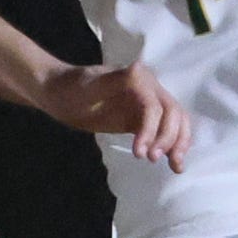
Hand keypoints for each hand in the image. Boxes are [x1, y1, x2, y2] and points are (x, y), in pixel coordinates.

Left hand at [40, 61, 190, 172]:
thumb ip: (113, 80)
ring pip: (175, 122)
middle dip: (168, 138)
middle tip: (151, 159)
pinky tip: (174, 163)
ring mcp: (148, 104)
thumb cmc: (71, 88)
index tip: (139, 153)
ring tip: (175, 166)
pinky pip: (165, 131)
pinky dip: (173, 146)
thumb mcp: (89, 85)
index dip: (151, 129)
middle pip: (172, 113)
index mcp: (139, 77)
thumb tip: (138, 72)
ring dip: (178, 143)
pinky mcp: (143, 119)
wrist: (59, 92)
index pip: (154, 106)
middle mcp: (150, 88)